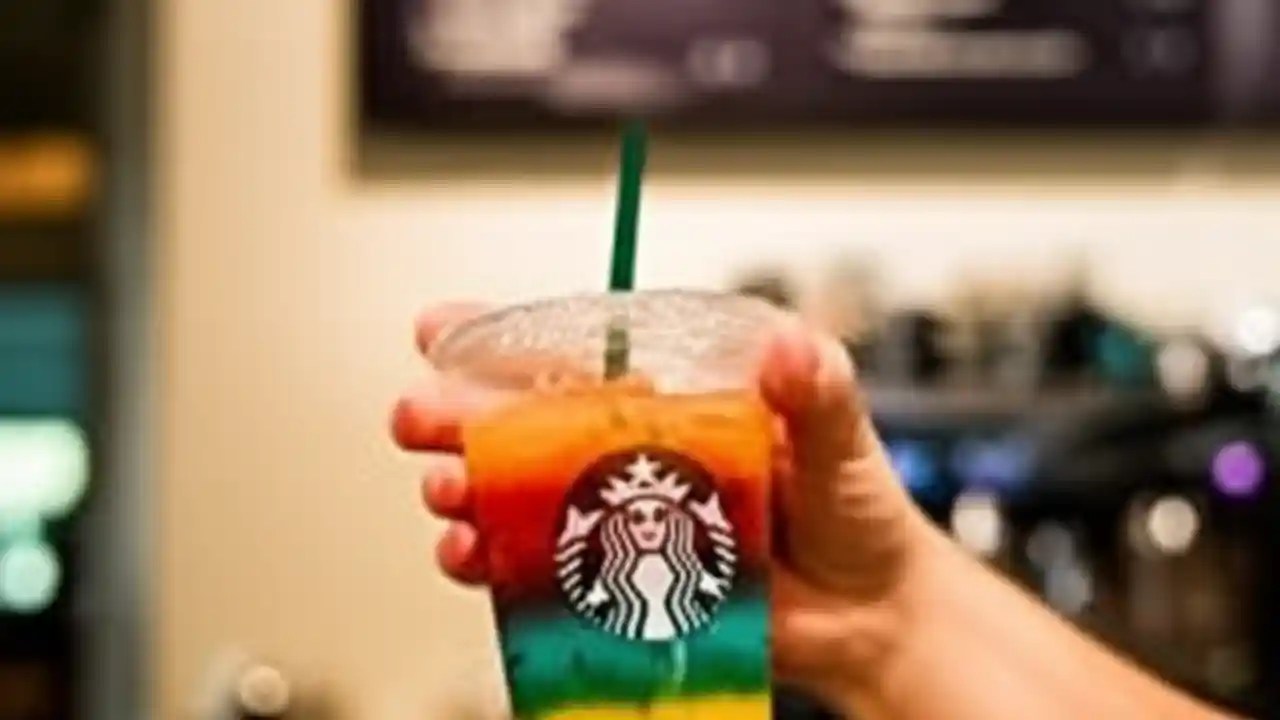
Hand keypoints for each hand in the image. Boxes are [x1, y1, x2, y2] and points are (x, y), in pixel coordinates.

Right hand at [391, 303, 938, 706]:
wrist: (870, 617)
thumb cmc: (857, 512)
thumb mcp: (845, 438)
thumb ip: (818, 389)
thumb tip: (790, 349)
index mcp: (676, 402)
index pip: (580, 358)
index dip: (506, 342)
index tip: (442, 330)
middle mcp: (633, 454)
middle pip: (524, 424)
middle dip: (458, 415)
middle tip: (416, 416)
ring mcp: (618, 520)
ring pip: (517, 495)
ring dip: (467, 490)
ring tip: (446, 493)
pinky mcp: (615, 583)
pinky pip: (538, 568)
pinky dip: (494, 563)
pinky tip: (470, 556)